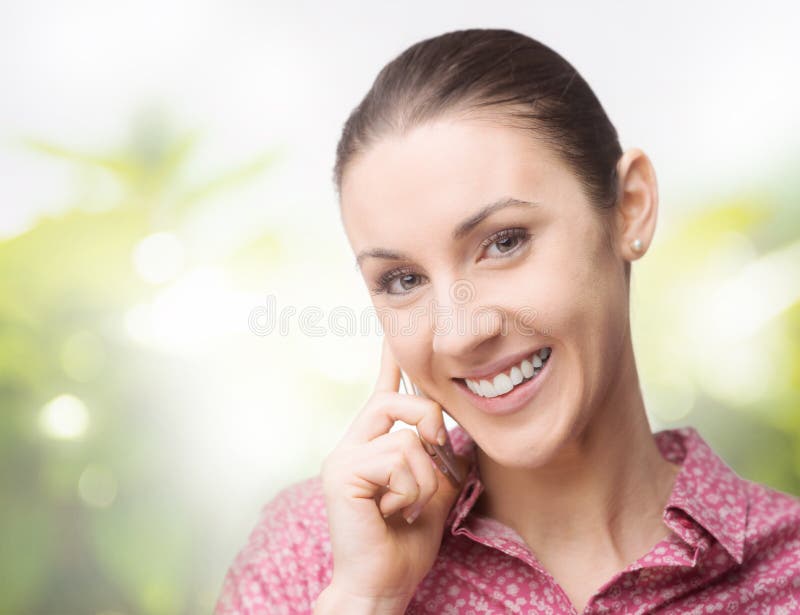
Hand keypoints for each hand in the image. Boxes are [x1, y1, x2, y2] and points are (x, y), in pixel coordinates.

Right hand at [318, 336, 468, 607]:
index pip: (383, 392)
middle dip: (429, 421)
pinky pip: (399, 460)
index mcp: (371, 445)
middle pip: (398, 399)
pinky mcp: (343, 472)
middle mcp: (352, 443)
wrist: (381, 585)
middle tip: (438, 455)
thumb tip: (455, 437)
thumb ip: (440, 462)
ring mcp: (343, 456)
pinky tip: (394, 513)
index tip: (392, 330)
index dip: (391, 361)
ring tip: (408, 508)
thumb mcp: (435, 495)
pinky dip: (412, 491)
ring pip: (407, 438)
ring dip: (424, 480)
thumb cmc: (404, 544)